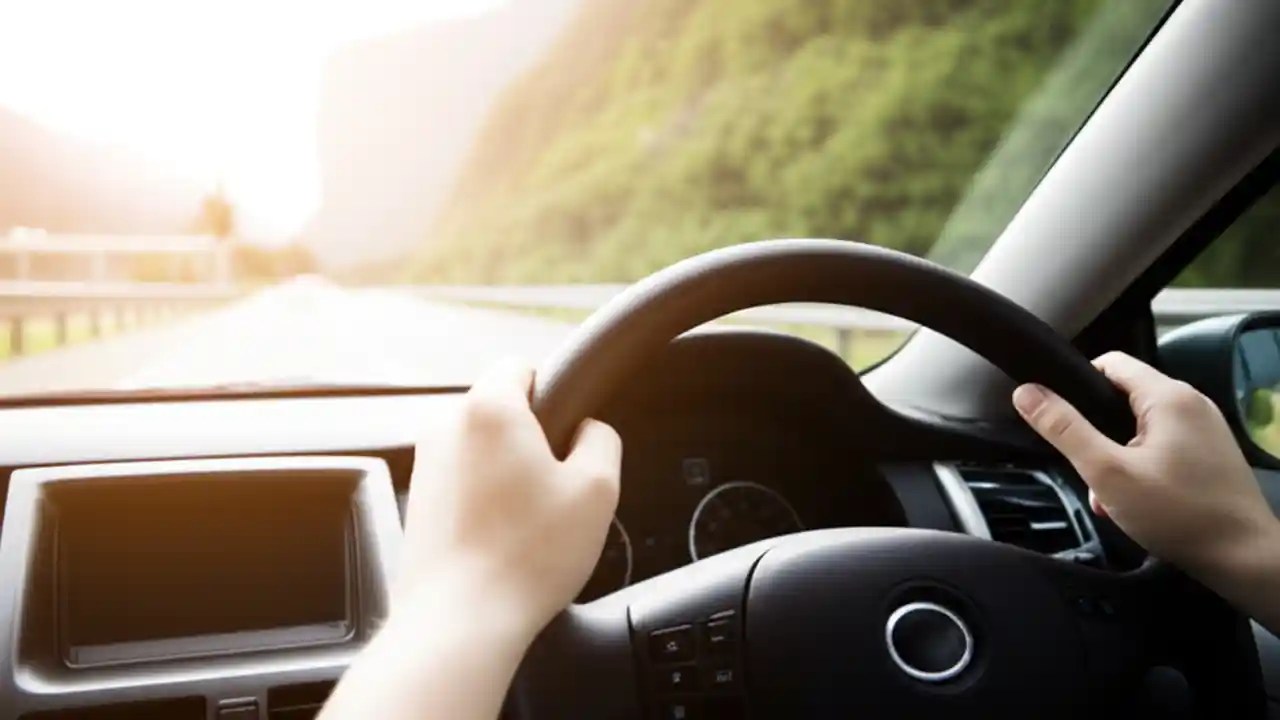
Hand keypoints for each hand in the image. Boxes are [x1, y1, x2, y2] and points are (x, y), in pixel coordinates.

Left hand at [399, 360, 621, 637]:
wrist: (461, 619)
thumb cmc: (529, 555)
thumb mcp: (599, 489)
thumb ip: (601, 440)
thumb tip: (588, 431)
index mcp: (489, 408)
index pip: (523, 366)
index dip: (555, 394)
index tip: (568, 437)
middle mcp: (446, 424)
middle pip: (501, 408)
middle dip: (531, 437)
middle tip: (557, 486)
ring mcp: (425, 463)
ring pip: (481, 446)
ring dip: (507, 469)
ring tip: (529, 519)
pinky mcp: (418, 500)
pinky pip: (463, 479)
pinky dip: (484, 496)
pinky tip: (503, 537)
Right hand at [1011, 351, 1278, 578]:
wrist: (1245, 559)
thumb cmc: (1180, 515)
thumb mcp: (1106, 473)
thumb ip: (1064, 429)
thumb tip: (1027, 393)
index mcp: (1168, 397)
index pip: (1109, 362)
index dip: (1076, 385)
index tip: (1060, 418)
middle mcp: (1192, 404)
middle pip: (1123, 399)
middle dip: (1097, 435)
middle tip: (1091, 473)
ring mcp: (1206, 429)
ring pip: (1141, 428)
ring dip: (1118, 457)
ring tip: (1114, 496)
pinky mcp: (1211, 455)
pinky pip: (1163, 447)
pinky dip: (1143, 468)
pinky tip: (1138, 502)